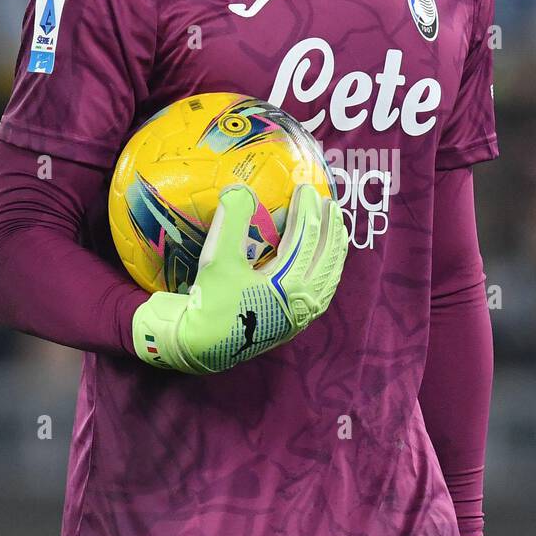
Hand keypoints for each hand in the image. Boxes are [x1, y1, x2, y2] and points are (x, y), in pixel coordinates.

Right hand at [132, 182, 347, 372]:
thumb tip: (240, 188)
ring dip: (335, 247)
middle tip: (328, 201)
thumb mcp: (217, 259)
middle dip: (330, 226)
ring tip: (335, 226)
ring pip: (330, 275)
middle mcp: (303, 300)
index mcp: (288, 283)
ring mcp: (303, 314)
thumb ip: (232, 221)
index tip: (305, 188)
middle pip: (327, 255)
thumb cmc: (209, 303)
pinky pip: (324, 291)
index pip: (306, 237)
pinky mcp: (296, 322)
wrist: (200, 347)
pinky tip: (326, 262)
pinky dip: (329, 270)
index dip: (307, 209)